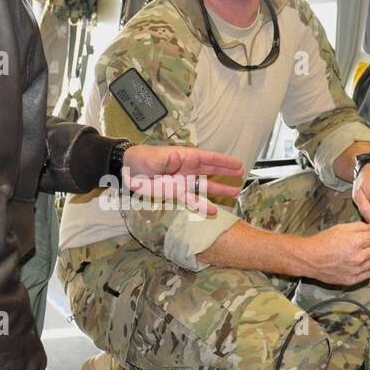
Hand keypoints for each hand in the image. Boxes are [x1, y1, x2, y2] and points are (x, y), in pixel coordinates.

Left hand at [122, 145, 243, 216]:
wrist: (128, 172)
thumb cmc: (141, 159)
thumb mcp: (153, 159)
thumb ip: (165, 160)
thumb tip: (175, 157)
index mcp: (185, 157)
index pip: (208, 158)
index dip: (223, 161)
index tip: (238, 164)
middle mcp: (188, 169)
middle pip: (211, 170)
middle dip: (226, 172)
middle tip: (242, 174)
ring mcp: (183, 182)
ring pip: (205, 186)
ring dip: (219, 189)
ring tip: (235, 192)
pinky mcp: (176, 193)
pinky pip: (193, 200)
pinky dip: (203, 206)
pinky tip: (213, 211)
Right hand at [294, 222, 369, 286]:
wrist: (310, 258)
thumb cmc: (323, 242)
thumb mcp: (341, 228)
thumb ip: (359, 226)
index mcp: (356, 242)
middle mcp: (358, 257)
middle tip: (361, 244)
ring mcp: (355, 270)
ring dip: (368, 258)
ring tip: (358, 255)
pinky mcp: (351, 280)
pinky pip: (367, 274)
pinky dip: (363, 269)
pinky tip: (355, 265)